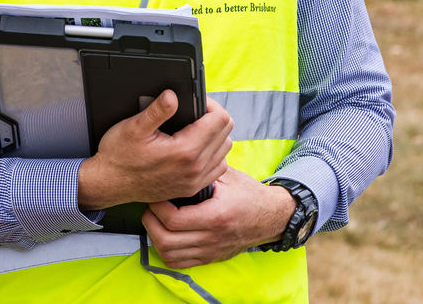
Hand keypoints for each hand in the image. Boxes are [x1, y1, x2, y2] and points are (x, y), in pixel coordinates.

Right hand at [77, 91, 231, 209]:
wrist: (109, 184)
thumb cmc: (119, 156)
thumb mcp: (134, 127)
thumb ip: (157, 110)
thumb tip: (172, 95)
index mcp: (185, 151)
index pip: (220, 120)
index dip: (210, 105)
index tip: (197, 102)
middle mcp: (194, 168)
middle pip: (226, 133)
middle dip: (214, 117)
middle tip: (196, 112)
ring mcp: (194, 181)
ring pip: (225, 151)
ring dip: (216, 136)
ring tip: (197, 128)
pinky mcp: (191, 188)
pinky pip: (218, 168)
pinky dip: (214, 154)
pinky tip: (198, 147)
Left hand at [142, 166, 296, 268]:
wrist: (271, 217)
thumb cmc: (249, 193)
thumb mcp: (228, 175)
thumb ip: (204, 170)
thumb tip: (179, 159)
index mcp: (216, 215)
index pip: (174, 219)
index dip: (157, 207)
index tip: (157, 193)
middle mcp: (212, 237)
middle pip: (166, 241)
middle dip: (150, 223)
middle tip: (150, 208)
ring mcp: (210, 250)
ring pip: (170, 255)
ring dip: (155, 238)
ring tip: (155, 221)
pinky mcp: (210, 258)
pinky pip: (179, 263)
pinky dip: (166, 252)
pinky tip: (165, 236)